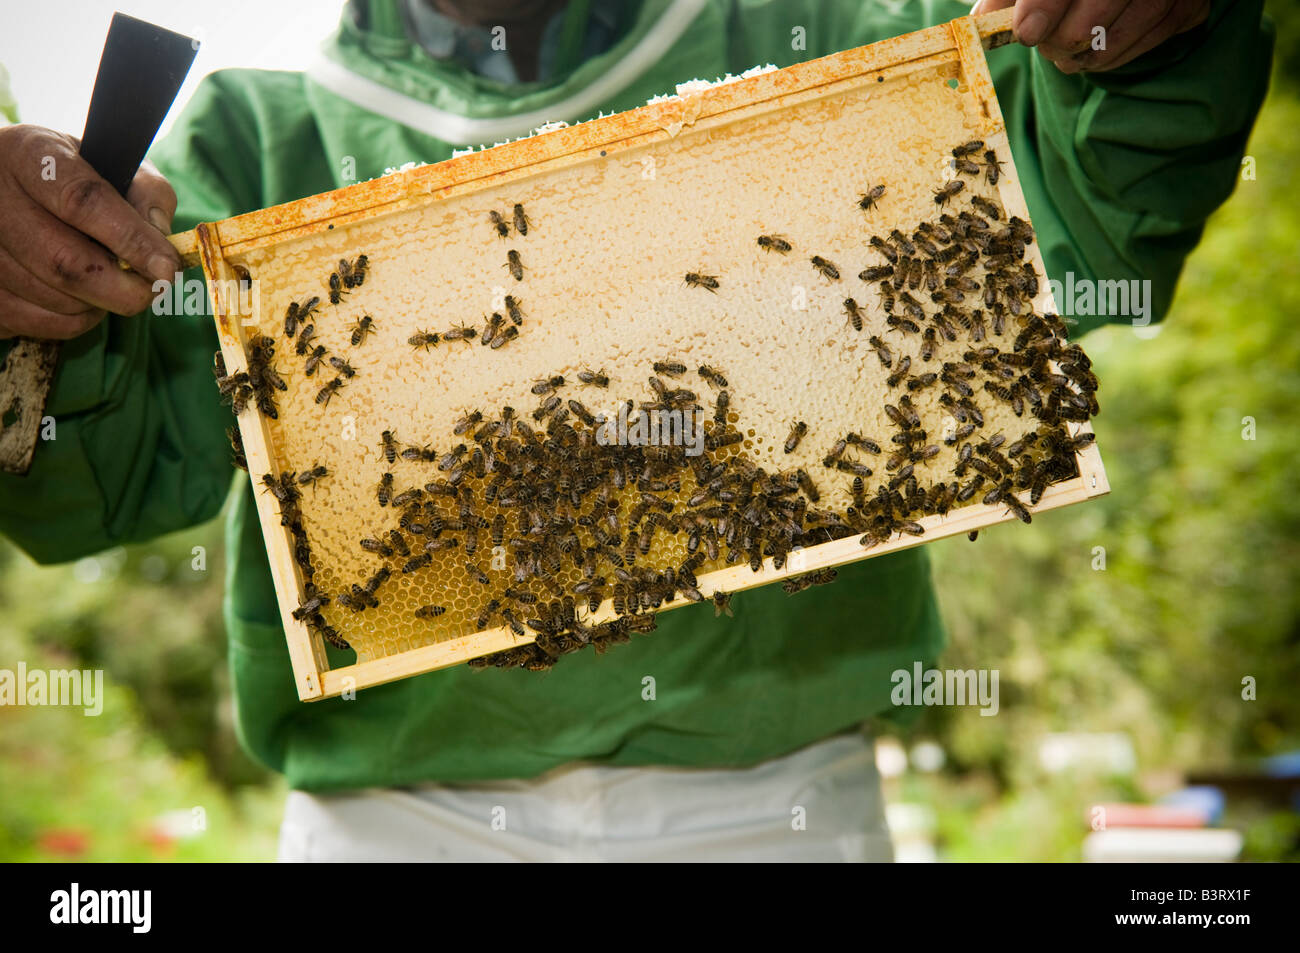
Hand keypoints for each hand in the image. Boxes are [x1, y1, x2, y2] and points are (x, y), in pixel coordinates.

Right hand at [0, 124, 179, 339]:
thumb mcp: (111, 165)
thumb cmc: (72, 177)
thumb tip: (161, 241)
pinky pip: (39, 324)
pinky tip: (79, 297)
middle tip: (153, 290)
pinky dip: (75, 321)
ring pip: (55, 301)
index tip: (167, 268)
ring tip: (109, 283)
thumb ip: (147, 194)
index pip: (82, 201)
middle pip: (64, 263)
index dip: (132, 240)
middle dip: (123, 289)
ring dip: (100, 305)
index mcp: (27, 153)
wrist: (5, 187)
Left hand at [972, 0, 1211, 73]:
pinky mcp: (1191, 6)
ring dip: (1081, 56)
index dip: (1047, 4)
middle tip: (1043, 44)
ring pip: (1118, 36)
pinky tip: (1094, 48)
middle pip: (1097, 9)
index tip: (1026, 31)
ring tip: (1064, 48)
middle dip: (1060, 38)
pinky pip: (1144, 46)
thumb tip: (981, 22)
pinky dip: (1109, 58)